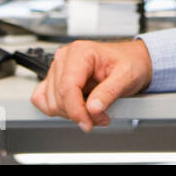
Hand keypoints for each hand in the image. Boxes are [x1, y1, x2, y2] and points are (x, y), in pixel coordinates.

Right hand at [29, 38, 152, 131]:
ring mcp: (59, 68)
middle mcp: (66, 58)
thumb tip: (93, 108)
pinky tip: (76, 109)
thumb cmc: (130, 63)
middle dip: (78, 114)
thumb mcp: (127, 76)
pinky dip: (57, 110)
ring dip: (71, 113)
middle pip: (58, 97)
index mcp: (80, 53)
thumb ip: (109, 92)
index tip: (88, 123)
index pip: (67, 87)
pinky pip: (42, 98)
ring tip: (93, 111)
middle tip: (99, 117)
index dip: (76, 110)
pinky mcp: (56, 79)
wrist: (132, 61)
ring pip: (51, 102)